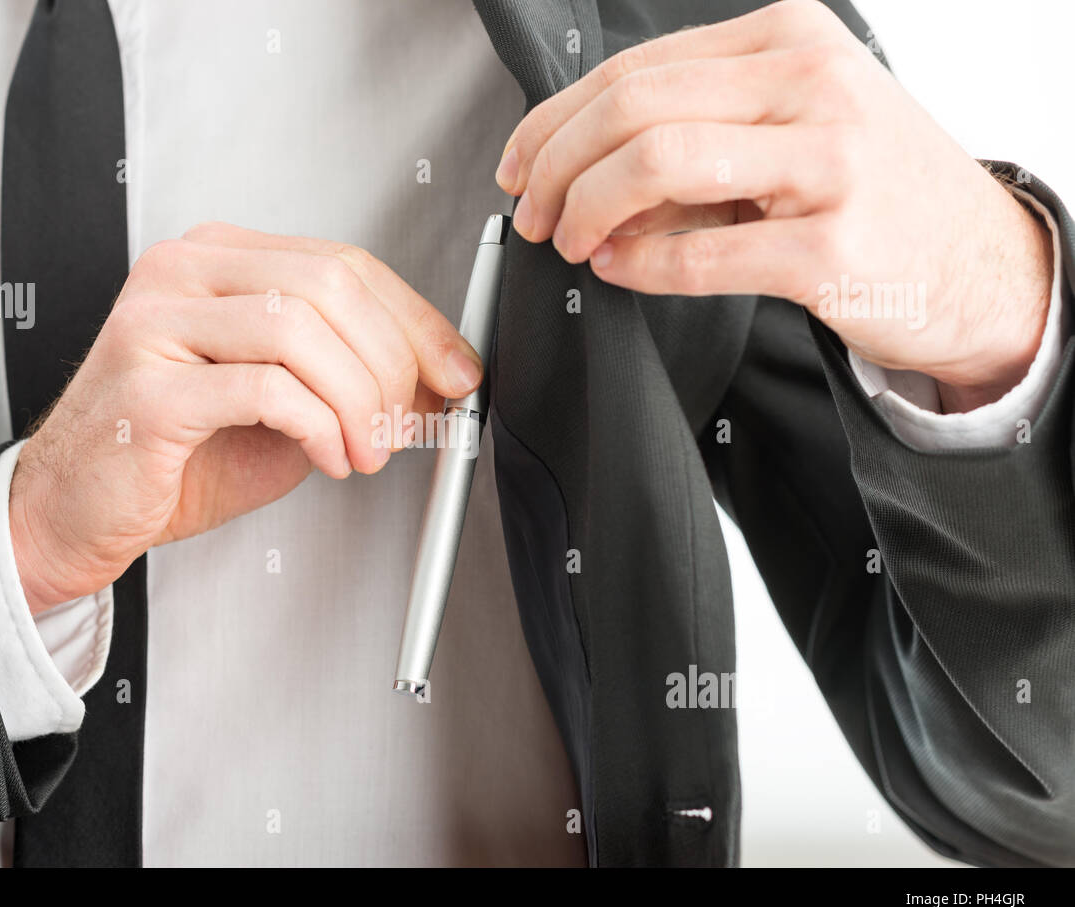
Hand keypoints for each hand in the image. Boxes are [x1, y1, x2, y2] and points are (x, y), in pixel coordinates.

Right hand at [9, 223, 482, 612]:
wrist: (76, 510)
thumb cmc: (175, 456)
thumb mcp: (283, 404)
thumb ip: (347, 375)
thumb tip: (437, 377)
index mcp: (217, 260)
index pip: (343, 263)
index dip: (415, 320)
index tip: (458, 370)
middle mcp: (181, 274)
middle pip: (330, 284)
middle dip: (392, 362)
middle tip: (406, 423)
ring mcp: (157, 322)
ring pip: (302, 327)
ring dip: (358, 400)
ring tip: (365, 450)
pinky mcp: (149, 386)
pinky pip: (267, 387)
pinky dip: (319, 427)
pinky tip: (327, 457)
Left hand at [495, 0, 1052, 411]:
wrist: (981, 264)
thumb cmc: (876, 192)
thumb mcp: (793, 127)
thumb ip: (695, 131)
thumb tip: (580, 169)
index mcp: (789, 40)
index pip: (634, 68)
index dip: (553, 121)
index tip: (520, 164)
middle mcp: (811, 84)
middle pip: (632, 108)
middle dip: (556, 167)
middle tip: (534, 214)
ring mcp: (828, 163)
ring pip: (657, 162)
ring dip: (588, 209)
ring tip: (572, 241)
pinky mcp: (831, 247)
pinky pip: (697, 255)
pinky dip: (637, 267)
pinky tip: (619, 270)